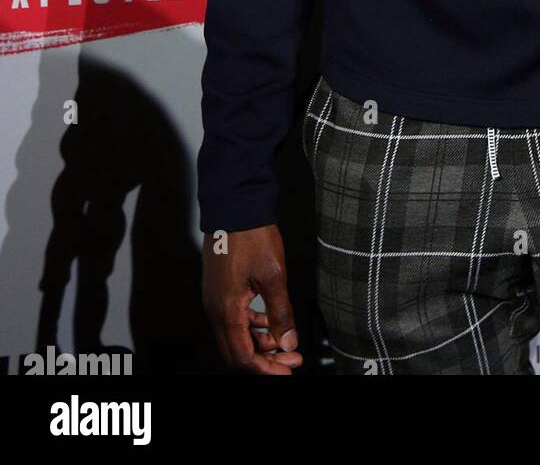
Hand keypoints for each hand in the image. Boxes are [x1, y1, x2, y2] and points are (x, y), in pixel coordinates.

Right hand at [202, 224, 302, 373]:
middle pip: (236, 352)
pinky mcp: (220, 289)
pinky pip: (234, 319)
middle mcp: (215, 309)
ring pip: (236, 336)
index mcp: (226, 311)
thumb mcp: (273, 275)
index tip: (287, 369)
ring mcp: (215, 299)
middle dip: (265, 361)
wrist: (235, 205)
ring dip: (260, 344)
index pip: (242, 357)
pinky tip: (270, 322)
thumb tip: (288, 340)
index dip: (266, 369)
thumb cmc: (250, 236)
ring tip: (285, 342)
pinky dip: (253, 327)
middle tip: (290, 359)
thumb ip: (280, 312)